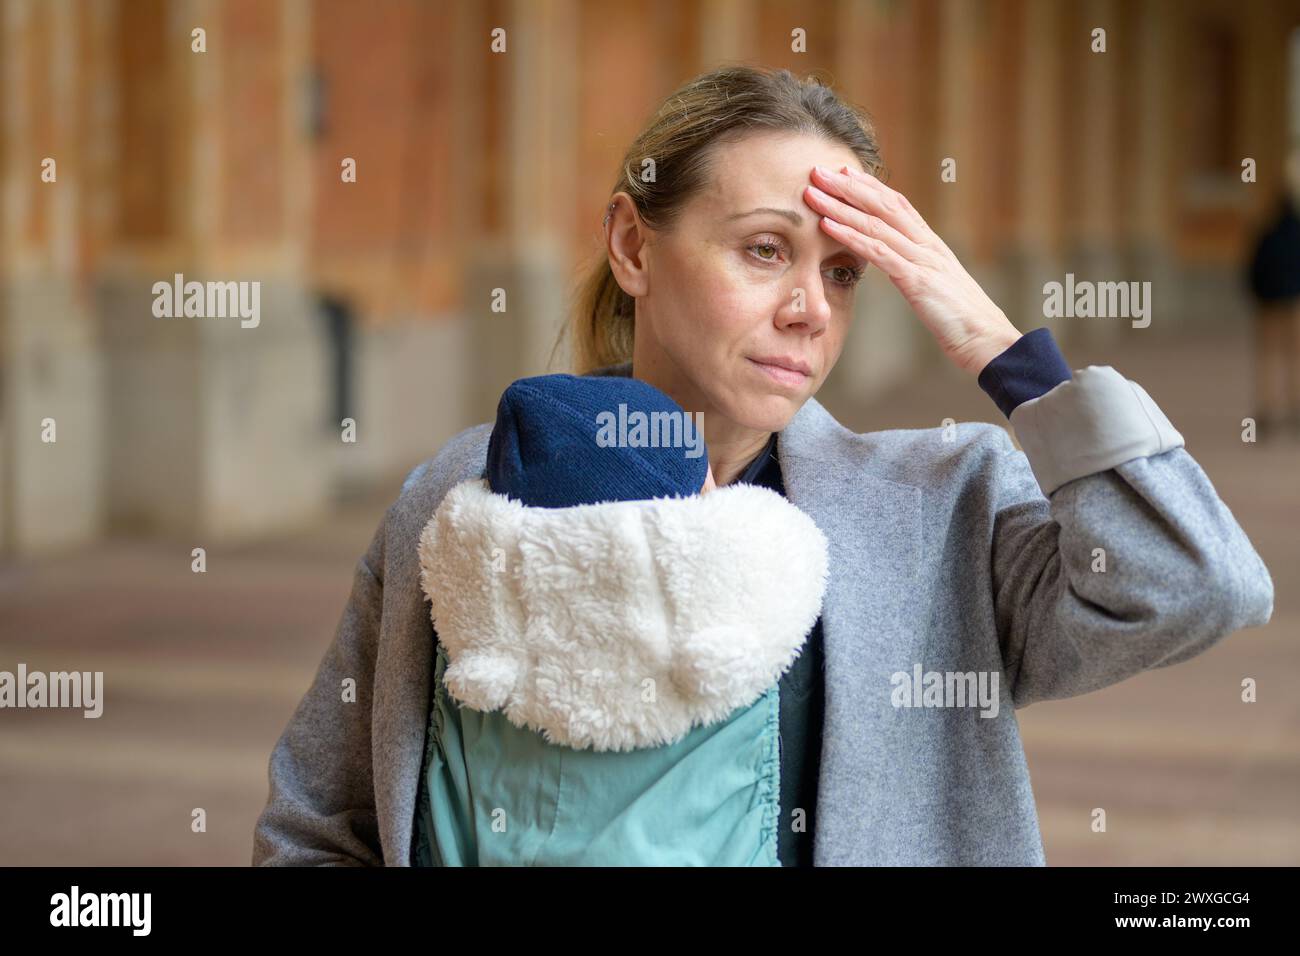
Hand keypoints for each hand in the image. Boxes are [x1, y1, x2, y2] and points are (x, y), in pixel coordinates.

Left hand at [803, 164, 1021, 374]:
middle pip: (883, 205)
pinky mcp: (917, 279)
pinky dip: (851, 236)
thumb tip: (901, 269)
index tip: (844, 172)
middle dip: (848, 186)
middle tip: (817, 170)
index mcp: (931, 245)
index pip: (897, 205)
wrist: (987, 339)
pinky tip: (828, 225)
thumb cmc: (961, 320)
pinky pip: (879, 252)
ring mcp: (922, 259)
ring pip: (876, 223)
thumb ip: (918, 272)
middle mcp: (926, 244)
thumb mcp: (936, 289)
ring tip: (813, 193)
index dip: (870, 187)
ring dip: (841, 206)